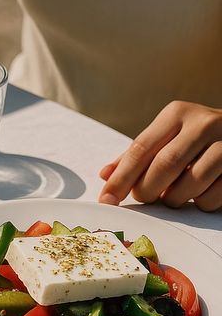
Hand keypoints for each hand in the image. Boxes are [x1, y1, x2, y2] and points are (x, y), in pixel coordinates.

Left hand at [99, 101, 221, 210]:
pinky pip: (214, 195)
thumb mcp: (167, 135)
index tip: (106, 199)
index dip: (121, 177)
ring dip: (174, 198)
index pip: (140, 148)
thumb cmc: (196, 138)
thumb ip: (137, 154)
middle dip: (148, 189)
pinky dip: (199, 202)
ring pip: (191, 182)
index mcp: (177, 113)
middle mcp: (203, 123)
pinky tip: (197, 195)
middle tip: (143, 198)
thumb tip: (105, 175)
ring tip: (171, 196)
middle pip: (165, 165)